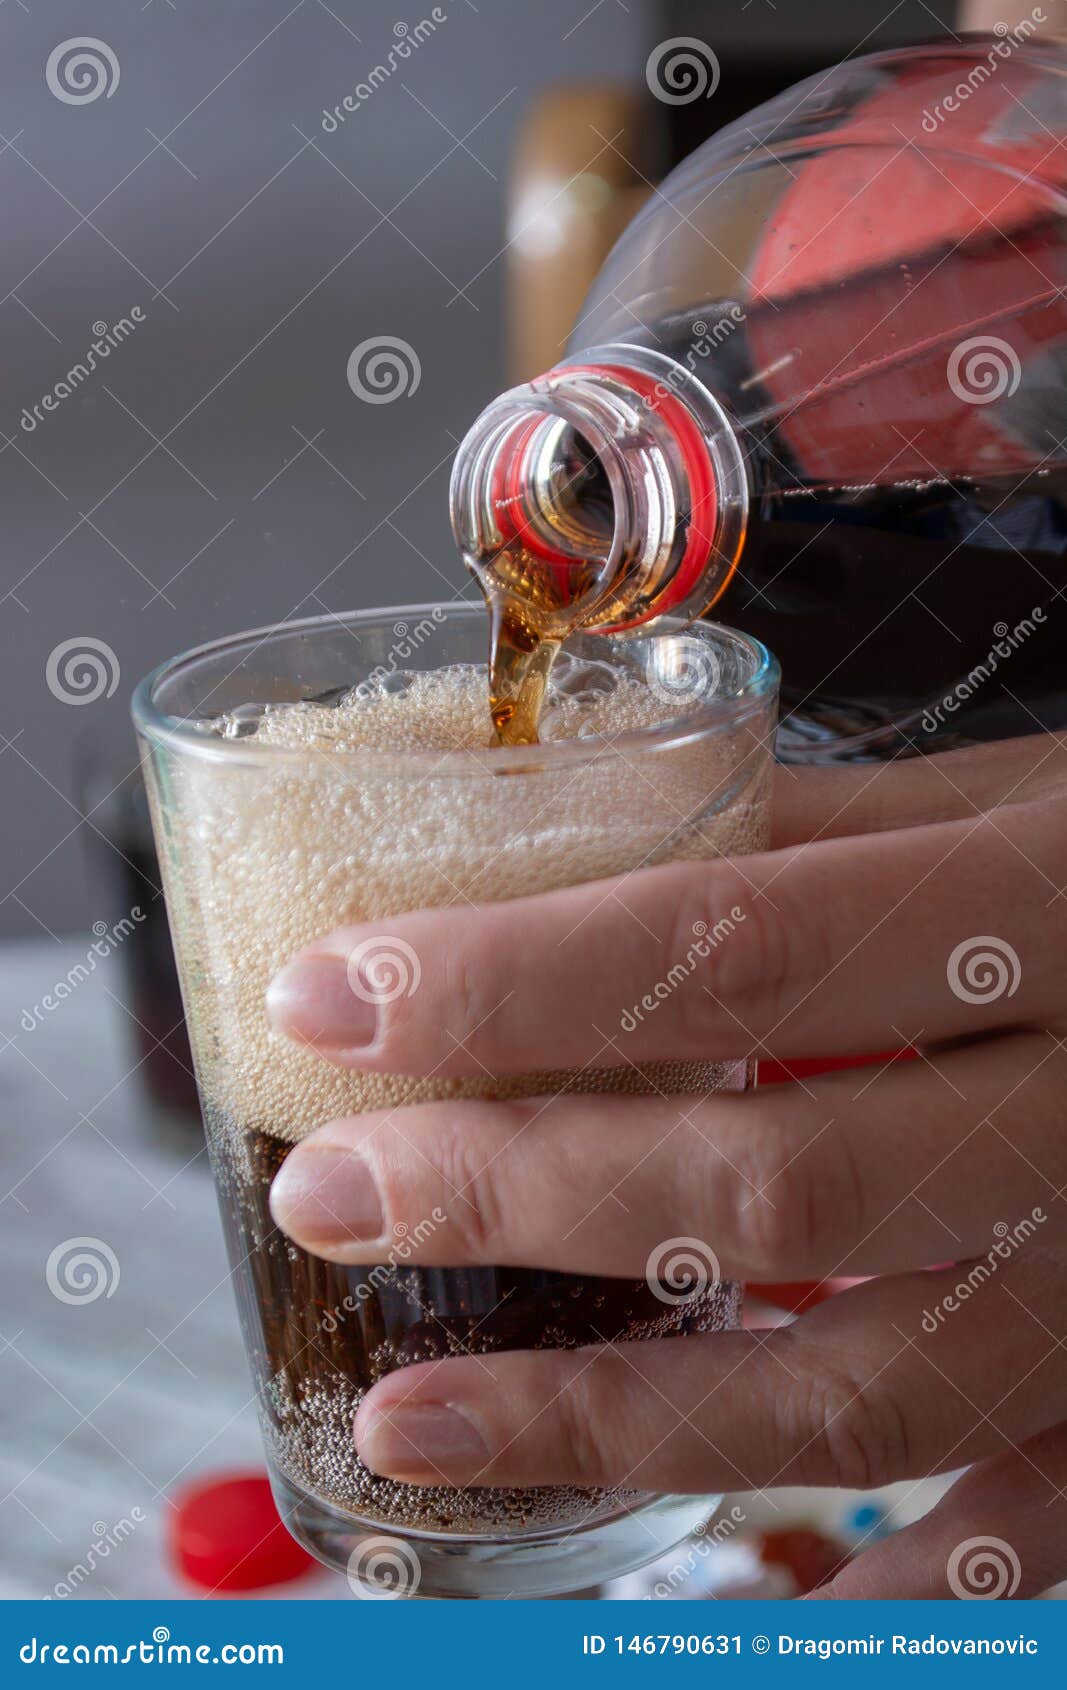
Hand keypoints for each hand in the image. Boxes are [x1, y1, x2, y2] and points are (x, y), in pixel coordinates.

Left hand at [267, 732, 1066, 1598]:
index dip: (519, 982)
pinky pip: (1018, 1540)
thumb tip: (594, 831)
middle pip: (772, 1181)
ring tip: (410, 1422)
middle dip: (520, 1192)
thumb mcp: (1033, 801)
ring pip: (857, 1390)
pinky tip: (707, 1605)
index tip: (334, 996)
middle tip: (331, 1188)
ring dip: (615, 1417)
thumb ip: (827, 829)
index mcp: (1059, 908)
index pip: (740, 946)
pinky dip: (869, 1592)